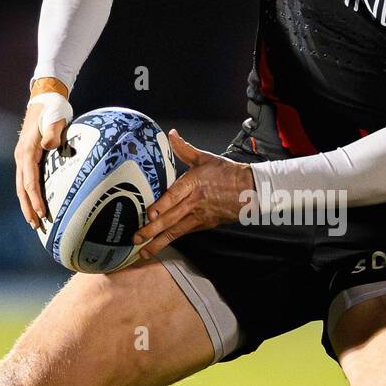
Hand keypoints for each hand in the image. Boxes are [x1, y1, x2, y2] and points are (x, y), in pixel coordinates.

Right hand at [14, 100, 68, 229]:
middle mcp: (21, 156)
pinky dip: (30, 195)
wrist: (45, 99)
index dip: (35, 198)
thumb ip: (53, 132)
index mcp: (27, 151)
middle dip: (28, 208)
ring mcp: (23, 158)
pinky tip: (35, 205)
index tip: (42, 213)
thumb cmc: (52, 109)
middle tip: (36, 226)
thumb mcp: (55, 118)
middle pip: (22, 188)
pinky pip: (27, 180)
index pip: (30, 180)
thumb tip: (49, 146)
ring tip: (35, 221)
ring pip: (22, 186)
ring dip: (27, 204)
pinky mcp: (28, 158)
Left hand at [133, 129, 253, 258]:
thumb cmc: (227, 173)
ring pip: (176, 231)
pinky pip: (184, 233)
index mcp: (193, 184)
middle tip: (136, 238)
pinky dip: (171, 240)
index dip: (162, 206)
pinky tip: (159, 247)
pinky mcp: (204, 225)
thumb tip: (171, 134)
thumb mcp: (205, 158)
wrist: (249, 190)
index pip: (175, 196)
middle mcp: (194, 202)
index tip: (149, 214)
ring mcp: (199, 216)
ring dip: (159, 242)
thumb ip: (184, 149)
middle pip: (171, 218)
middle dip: (152, 230)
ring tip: (143, 251)